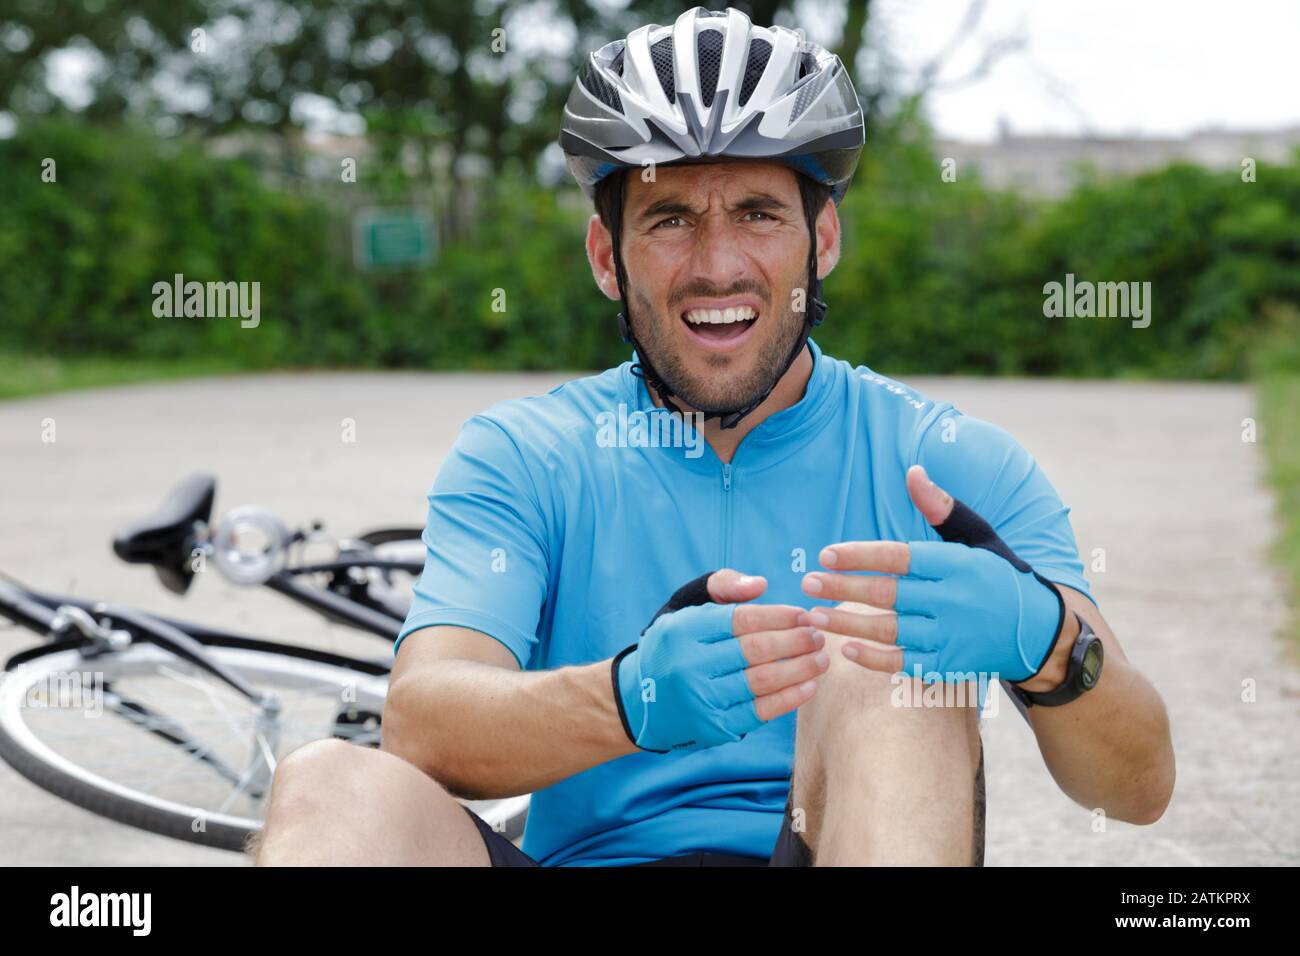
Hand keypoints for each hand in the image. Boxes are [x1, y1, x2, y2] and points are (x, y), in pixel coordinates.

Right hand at [614, 570, 827, 752]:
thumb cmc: (673, 645)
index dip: (778, 616)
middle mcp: (690, 665)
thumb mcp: (684, 606)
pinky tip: (810, 686)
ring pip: (762, 682)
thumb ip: (722, 586)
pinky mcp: (713, 728)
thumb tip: (761, 585)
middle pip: (756, 650)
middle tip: (819, 635)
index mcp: (684, 631)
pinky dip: (789, 699)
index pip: (741, 620)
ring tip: (822, 658)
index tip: (803, 614)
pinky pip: (760, 712)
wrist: (639, 700)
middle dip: (796, 641)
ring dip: (800, 669)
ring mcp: (701, 700)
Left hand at [800, 466, 1065, 683]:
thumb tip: (912, 471)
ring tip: (814, 616)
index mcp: (958, 564)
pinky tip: (846, 650)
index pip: (899, 557)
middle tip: (808, 584)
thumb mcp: (979, 536)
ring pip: (890, 630)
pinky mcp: (951, 666)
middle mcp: (954, 600)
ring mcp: (952, 636)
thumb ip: (942, 508)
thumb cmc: (1000, 575)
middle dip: (843, 588)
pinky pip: (906, 663)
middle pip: (889, 594)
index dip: (860, 555)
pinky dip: (875, 660)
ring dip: (848, 624)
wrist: (1041, 632)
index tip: (826, 553)